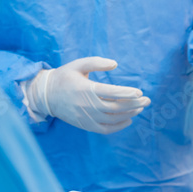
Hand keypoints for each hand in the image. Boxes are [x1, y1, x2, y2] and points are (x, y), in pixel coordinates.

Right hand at [26, 57, 148, 134]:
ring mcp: (86, 117)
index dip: (127, 93)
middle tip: (147, 101)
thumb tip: (115, 64)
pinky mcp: (85, 125)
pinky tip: (128, 120)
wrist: (45, 95)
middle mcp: (86, 105)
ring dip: (129, 114)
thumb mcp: (78, 64)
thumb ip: (96, 62)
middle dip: (134, 105)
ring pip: (112, 119)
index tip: (140, 92)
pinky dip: (118, 127)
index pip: (111, 93)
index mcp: (86, 89)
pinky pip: (105, 129)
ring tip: (140, 108)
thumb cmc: (64, 77)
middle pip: (116, 108)